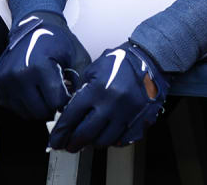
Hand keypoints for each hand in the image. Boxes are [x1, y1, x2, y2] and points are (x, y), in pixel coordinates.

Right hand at [0, 12, 90, 120]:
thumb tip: (82, 102)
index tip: (69, 94)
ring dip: (39, 109)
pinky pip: (12, 107)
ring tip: (48, 95)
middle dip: (53, 109)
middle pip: (40, 111)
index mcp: (39, 67)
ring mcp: (5, 81)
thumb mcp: (77, 56)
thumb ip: (82, 79)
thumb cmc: (58, 41)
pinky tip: (35, 94)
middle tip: (59, 98)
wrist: (34, 27)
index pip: (56, 102)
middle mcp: (18, 75)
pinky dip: (25, 106)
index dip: (66, 102)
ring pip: (25, 113)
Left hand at [48, 42, 168, 151]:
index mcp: (97, 90)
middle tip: (68, 146)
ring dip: (93, 143)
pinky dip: (113, 140)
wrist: (151, 60)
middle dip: (73, 143)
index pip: (71, 119)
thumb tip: (68, 114)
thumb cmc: (121, 63)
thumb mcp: (93, 71)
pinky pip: (122, 139)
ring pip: (104, 140)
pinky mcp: (141, 119)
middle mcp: (112, 104)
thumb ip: (80, 93)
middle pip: (86, 134)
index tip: (55, 140)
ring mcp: (128, 114)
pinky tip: (107, 135)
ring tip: (89, 140)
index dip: (60, 133)